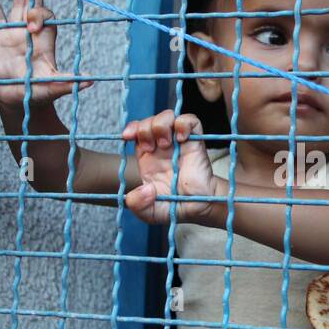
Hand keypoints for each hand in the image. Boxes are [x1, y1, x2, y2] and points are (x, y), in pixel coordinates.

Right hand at [0, 0, 88, 110]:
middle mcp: (31, 32)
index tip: (31, 28)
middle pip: (35, 5)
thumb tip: (90, 82)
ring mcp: (14, 32)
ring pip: (18, 6)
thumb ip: (68, 83)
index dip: (40, 16)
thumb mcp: (52, 87)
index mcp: (45, 40)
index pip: (46, 18)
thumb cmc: (37, 92)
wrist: (15, 97)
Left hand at [121, 110, 219, 224]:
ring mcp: (179, 142)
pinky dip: (183, 124)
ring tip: (165, 144)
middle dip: (145, 128)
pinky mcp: (196, 141)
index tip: (128, 136)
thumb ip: (139, 206)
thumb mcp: (150, 212)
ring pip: (167, 115)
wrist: (201, 207)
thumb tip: (144, 190)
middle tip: (151, 147)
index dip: (131, 129)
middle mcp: (162, 146)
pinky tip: (182, 138)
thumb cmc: (175, 206)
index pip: (136, 132)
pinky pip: (190, 120)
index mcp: (148, 157)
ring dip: (161, 124)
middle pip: (149, 120)